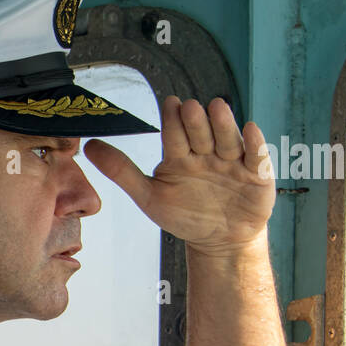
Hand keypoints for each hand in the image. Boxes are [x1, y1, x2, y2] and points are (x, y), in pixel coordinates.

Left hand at [81, 97, 275, 255]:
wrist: (220, 241)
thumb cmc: (185, 215)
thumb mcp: (150, 195)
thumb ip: (121, 171)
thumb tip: (88, 146)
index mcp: (181, 155)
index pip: (176, 133)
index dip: (173, 120)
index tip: (169, 104)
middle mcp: (207, 152)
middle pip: (201, 132)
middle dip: (196, 121)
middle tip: (188, 107)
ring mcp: (233, 162)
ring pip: (228, 139)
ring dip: (223, 124)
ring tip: (217, 107)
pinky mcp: (257, 174)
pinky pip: (257, 156)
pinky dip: (255, 143)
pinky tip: (251, 129)